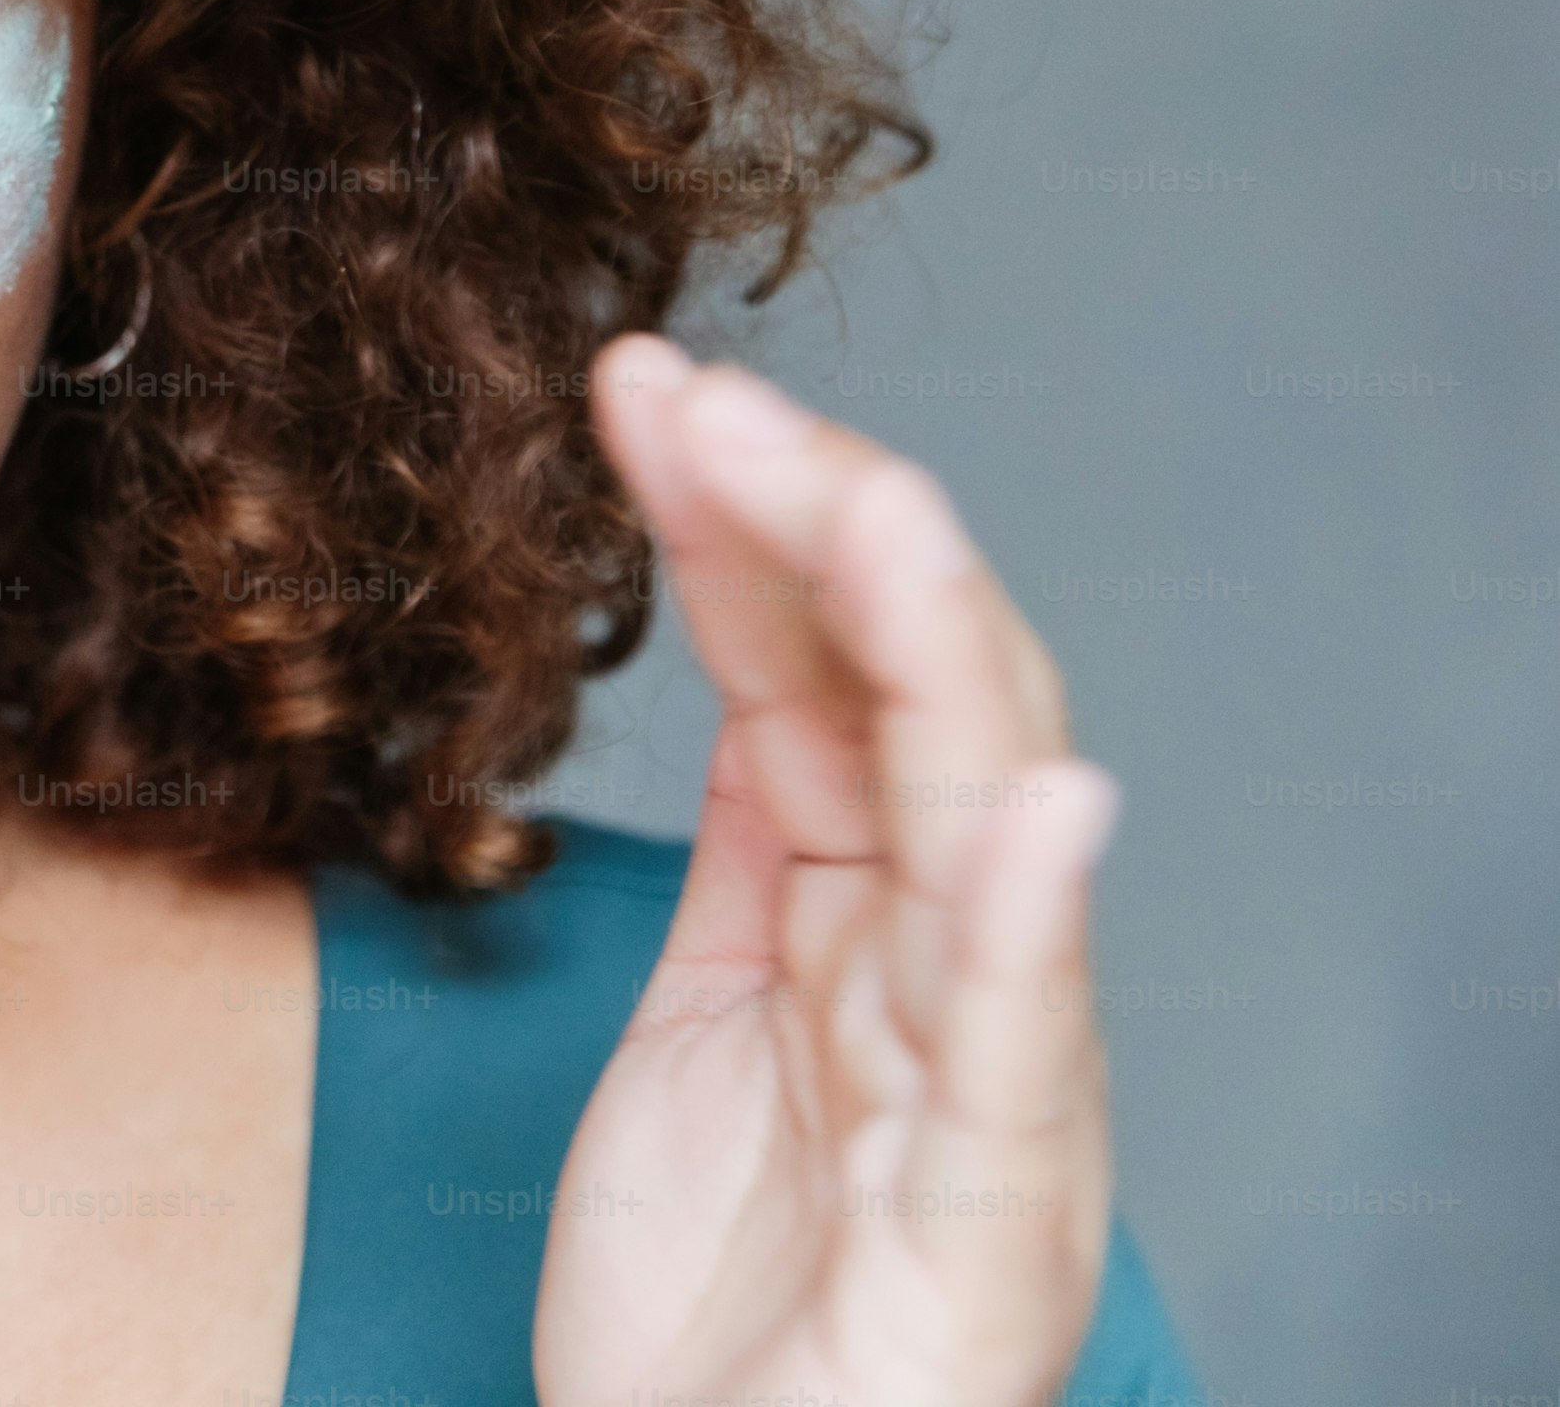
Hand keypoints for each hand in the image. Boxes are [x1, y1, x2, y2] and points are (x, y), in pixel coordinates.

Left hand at [536, 336, 1121, 1406]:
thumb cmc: (725, 1293)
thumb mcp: (711, 1016)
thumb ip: (757, 849)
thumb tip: (753, 666)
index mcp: (867, 912)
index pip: (817, 666)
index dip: (744, 519)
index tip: (647, 388)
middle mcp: (944, 963)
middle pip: (913, 694)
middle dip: (821, 525)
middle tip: (702, 393)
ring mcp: (978, 1072)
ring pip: (981, 815)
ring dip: (925, 643)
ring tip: (868, 500)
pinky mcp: (988, 1204)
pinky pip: (1012, 1042)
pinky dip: (1029, 908)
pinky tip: (1033, 801)